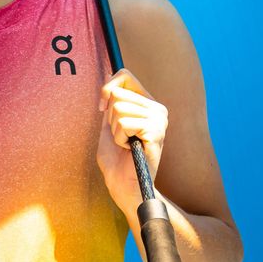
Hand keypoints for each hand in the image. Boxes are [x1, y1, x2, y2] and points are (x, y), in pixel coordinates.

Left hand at [96, 68, 168, 207]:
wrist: (123, 185)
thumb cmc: (116, 158)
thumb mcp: (109, 123)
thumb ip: (111, 101)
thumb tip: (109, 76)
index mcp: (148, 103)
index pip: (125, 75)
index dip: (107, 89)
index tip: (103, 109)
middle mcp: (158, 108)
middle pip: (117, 94)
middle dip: (110, 118)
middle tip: (121, 137)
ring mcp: (159, 120)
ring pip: (119, 110)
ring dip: (115, 131)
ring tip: (127, 145)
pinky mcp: (156, 133)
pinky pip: (124, 124)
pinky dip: (120, 139)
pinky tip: (130, 149)